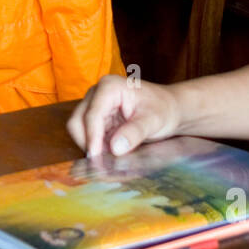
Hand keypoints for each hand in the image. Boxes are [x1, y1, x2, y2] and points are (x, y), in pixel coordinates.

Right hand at [66, 75, 181, 156]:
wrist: (170, 109)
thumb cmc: (164, 109)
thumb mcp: (153, 121)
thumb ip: (135, 132)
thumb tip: (115, 148)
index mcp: (109, 86)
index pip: (92, 114)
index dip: (92, 137)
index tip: (96, 157)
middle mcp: (97, 93)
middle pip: (78, 121)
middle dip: (88, 142)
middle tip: (103, 161)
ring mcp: (95, 105)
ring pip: (79, 129)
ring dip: (91, 146)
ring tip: (110, 158)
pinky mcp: (97, 118)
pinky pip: (88, 135)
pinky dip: (95, 146)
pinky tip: (110, 154)